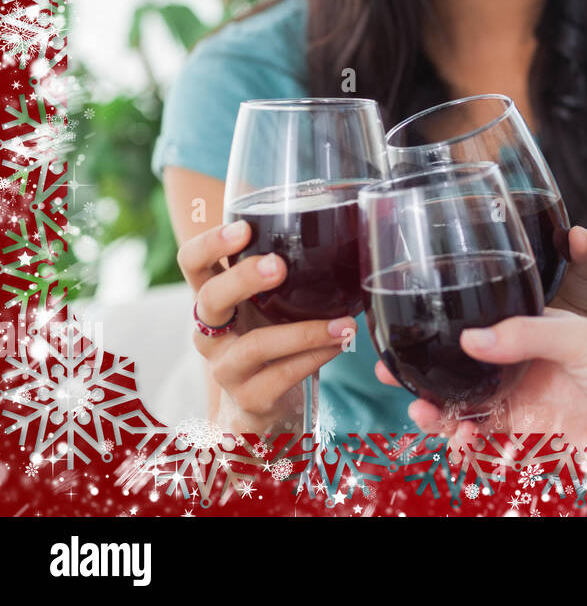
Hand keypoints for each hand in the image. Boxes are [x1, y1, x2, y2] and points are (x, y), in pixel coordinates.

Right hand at [179, 220, 354, 433]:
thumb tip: (341, 229)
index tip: (244, 228)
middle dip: (243, 278)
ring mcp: (225, 367)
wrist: (259, 405)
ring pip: (254, 345)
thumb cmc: (268, 336)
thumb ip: (284, 274)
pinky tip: (340, 344)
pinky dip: (316, 357)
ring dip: (305, 331)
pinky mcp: (249, 397)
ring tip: (345, 323)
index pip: (193, 263)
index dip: (210, 244)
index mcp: (213, 298)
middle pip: (210, 299)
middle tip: (279, 265)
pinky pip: (282, 375)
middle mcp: (210, 332)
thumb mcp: (268, 303)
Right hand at [377, 309, 586, 449]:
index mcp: (539, 330)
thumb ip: (530, 333)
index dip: (447, 329)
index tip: (409, 331)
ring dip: (438, 407)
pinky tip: (456, 436)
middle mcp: (526, 364)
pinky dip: (463, 438)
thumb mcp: (584, 338)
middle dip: (427, 371)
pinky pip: (485, 437)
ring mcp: (526, 402)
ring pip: (466, 403)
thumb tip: (472, 337)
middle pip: (465, 366)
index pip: (483, 325)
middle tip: (391, 373)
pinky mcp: (530, 438)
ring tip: (420, 411)